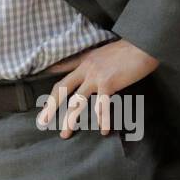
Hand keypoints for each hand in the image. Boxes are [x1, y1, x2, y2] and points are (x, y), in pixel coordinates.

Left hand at [36, 38, 158, 138]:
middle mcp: (85, 68)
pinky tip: (104, 130)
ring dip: (70, 120)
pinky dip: (103, 120)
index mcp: (84, 60)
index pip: (61, 68)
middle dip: (50, 106)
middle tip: (41, 122)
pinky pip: (101, 106)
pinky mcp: (108, 83)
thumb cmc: (129, 50)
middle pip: (61, 88)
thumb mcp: (105, 52)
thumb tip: (93, 72)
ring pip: (76, 102)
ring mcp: (95, 76)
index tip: (37, 86)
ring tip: (65, 134)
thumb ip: (95, 62)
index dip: (49, 77)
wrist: (142, 45)